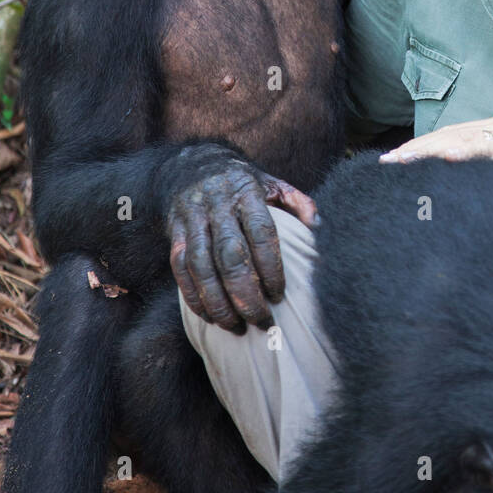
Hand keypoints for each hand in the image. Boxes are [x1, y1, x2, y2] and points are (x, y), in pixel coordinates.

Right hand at [168, 159, 317, 332]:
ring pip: (201, 266)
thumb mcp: (272, 183)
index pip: (261, 233)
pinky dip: (193, 296)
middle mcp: (218, 205)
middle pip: (230, 255)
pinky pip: (180, 268)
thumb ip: (297, 202)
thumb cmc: (242, 183)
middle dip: (246, 294)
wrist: (190, 165)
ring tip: (236, 326)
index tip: (279, 295)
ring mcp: (193, 219)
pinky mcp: (175, 232)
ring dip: (218, 302)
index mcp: (247, 192)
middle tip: (261, 321)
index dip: (270, 267)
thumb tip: (317, 226)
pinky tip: (209, 316)